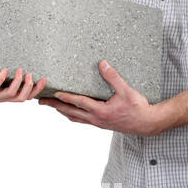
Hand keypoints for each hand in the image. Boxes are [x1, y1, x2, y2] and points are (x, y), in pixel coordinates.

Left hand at [0, 68, 48, 107]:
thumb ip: (6, 80)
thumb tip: (17, 66)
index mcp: (8, 97)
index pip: (27, 96)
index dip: (37, 89)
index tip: (44, 79)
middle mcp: (3, 98)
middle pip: (22, 98)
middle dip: (29, 87)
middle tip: (31, 75)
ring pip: (11, 93)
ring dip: (17, 82)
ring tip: (19, 70)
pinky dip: (1, 78)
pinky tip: (4, 70)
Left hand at [39, 59, 159, 132]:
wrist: (146, 124)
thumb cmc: (138, 108)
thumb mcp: (126, 90)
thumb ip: (113, 77)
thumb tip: (102, 63)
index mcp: (101, 111)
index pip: (79, 103)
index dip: (65, 98)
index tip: (53, 93)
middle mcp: (96, 119)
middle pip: (70, 112)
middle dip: (54, 106)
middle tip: (40, 101)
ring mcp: (98, 123)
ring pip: (74, 118)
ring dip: (61, 111)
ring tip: (50, 106)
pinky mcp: (101, 124)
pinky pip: (81, 120)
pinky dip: (72, 115)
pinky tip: (69, 112)